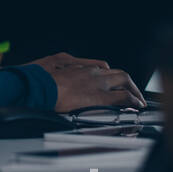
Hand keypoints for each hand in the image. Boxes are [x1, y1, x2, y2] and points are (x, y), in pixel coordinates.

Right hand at [25, 52, 146, 110]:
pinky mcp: (98, 97)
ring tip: (138, 100)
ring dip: (133, 90)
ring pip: (123, 80)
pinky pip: (122, 97)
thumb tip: (63, 71)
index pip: (101, 67)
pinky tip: (136, 106)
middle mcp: (90, 72)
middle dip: (127, 82)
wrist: (34, 86)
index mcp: (78, 65)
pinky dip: (132, 100)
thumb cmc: (36, 79)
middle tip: (132, 91)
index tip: (112, 83)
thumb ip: (62, 69)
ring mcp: (96, 83)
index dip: (109, 76)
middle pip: (116, 72)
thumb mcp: (50, 66)